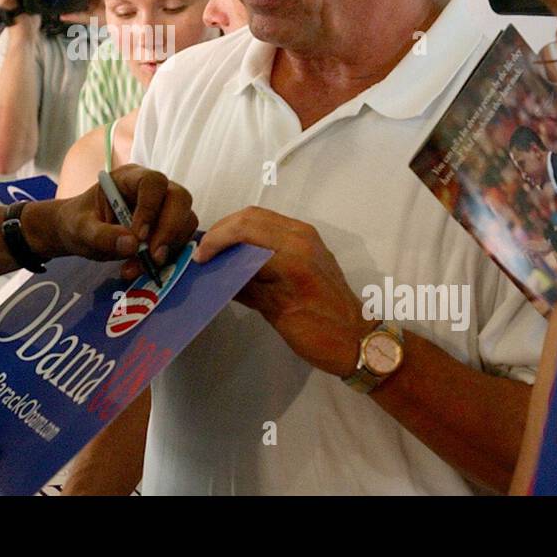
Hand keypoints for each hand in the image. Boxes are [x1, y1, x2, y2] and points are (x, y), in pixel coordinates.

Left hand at [25, 163, 196, 273]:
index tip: (139, 235)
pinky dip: (168, 257)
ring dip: (169, 247)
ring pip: (186, 220)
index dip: (151, 207)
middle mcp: (152, 189)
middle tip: (153, 257)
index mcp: (129, 178)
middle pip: (179, 198)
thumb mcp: (80, 229)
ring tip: (141, 267)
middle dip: (170, 229)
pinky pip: (180, 240)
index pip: (152, 182)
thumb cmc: (79, 223)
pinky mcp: (168, 228)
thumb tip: (132, 245)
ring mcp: (164, 208)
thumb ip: (102, 235)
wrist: (80, 235)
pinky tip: (143, 268)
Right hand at [193, 206, 367, 376]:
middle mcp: (301, 237)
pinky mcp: (311, 242)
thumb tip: (215, 275)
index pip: (243, 231)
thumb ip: (244, 287)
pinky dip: (252, 233)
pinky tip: (239, 252)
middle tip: (203, 251)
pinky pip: (274, 226)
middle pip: (250, 217)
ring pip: (261, 217)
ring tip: (216, 251)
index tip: (198, 258)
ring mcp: (308, 236)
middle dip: (222, 231)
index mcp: (292, 254)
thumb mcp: (275, 312)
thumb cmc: (318, 333)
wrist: (357, 338)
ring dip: (236, 229)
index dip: (215, 241)